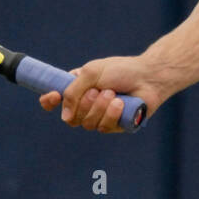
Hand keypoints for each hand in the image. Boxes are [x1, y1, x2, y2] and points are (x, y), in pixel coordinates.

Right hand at [38, 55, 162, 133]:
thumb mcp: (92, 72)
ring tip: (113, 94)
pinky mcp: (114, 126)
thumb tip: (64, 116)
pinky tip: (121, 103)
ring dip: (99, 107)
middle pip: (71, 118)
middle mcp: (87, 105)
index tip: (53, 97)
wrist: (149, 77)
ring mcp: (100, 117)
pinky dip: (111, 114)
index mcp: (79, 89)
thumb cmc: (122, 70)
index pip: (56, 101)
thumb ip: (73, 91)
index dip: (49, 102)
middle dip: (84, 103)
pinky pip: (104, 128)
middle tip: (98, 90)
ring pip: (87, 124)